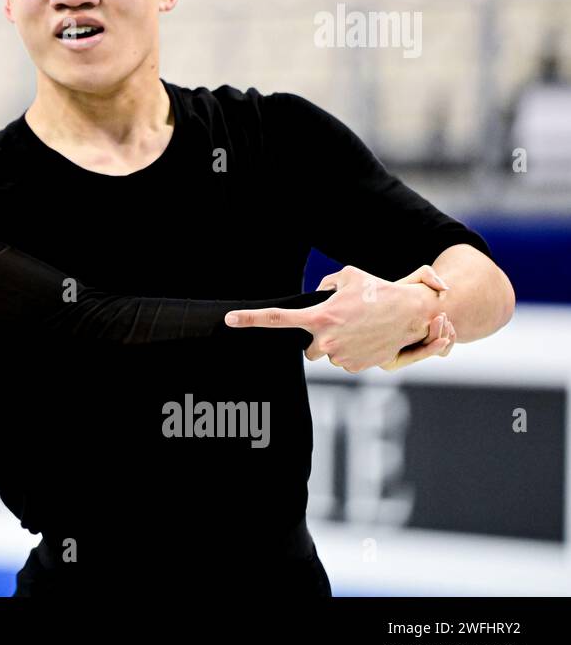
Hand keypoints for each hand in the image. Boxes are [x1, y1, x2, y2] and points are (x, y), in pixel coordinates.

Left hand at [224, 263, 453, 372]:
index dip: (251, 319)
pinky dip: (353, 351)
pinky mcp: (356, 367)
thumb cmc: (379, 291)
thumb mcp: (349, 276)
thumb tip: (318, 295)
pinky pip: (344, 360)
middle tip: (341, 323)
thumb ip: (325, 286)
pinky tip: (368, 339)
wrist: (414, 313)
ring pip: (327, 353)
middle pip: (308, 345)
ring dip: (338, 343)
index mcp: (320, 317)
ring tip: (361, 328)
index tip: (229, 320)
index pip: (278, 319)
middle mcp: (326, 341)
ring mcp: (341, 358)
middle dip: (319, 336)